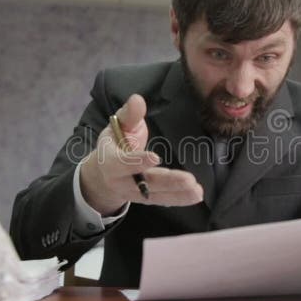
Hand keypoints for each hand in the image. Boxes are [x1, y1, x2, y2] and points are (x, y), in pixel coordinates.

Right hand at [79, 94, 203, 214]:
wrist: (103, 175)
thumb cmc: (115, 143)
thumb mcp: (118, 126)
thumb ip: (129, 115)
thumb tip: (137, 99)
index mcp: (110, 161)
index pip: (122, 163)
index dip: (137, 161)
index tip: (156, 157)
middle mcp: (121, 181)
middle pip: (144, 183)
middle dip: (167, 182)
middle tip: (188, 180)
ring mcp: (134, 193)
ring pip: (156, 195)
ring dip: (177, 194)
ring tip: (197, 191)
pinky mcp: (147, 199)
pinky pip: (163, 201)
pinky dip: (179, 199)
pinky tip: (195, 196)